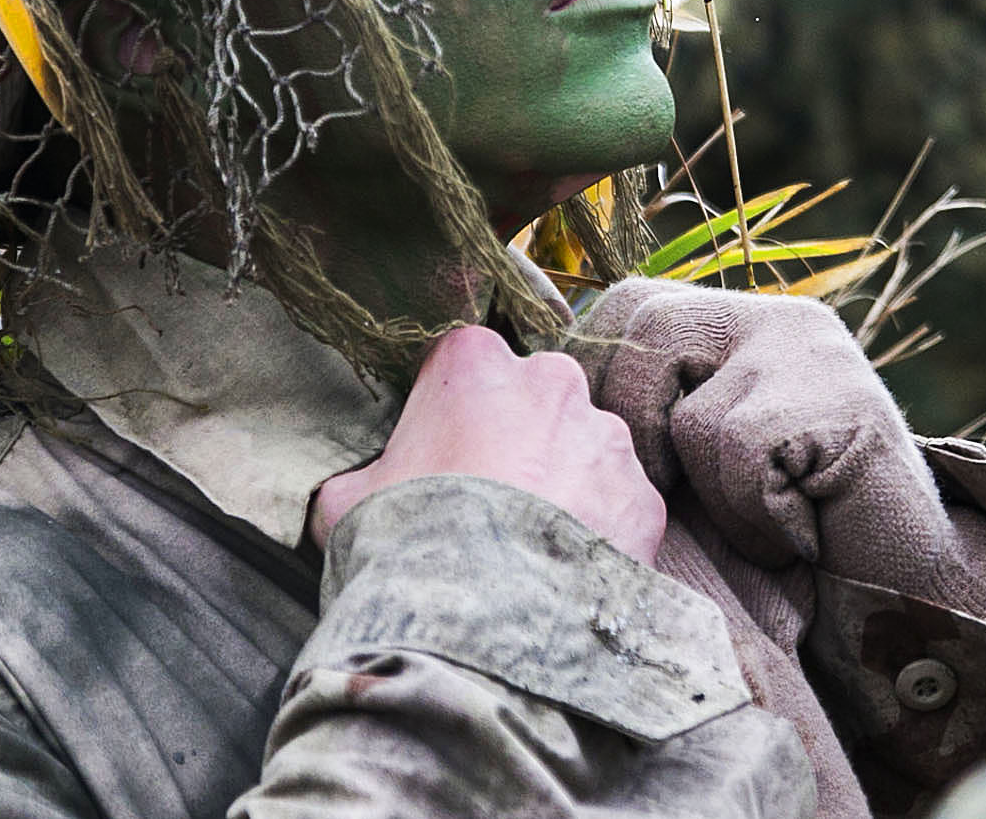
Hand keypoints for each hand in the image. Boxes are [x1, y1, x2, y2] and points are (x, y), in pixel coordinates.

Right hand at [309, 325, 665, 562]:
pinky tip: (563, 572)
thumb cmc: (406, 546)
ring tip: (527, 548)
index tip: (440, 456)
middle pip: (532, 398)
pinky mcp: (642, 495)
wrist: (484, 623)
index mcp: (473, 362)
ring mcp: (605, 437)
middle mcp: (550, 381)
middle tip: (486, 503)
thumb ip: (358, 476)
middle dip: (515, 438)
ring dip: (561, 484)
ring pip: (582, 449)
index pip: (461, 365)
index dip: (448, 411)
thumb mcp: (344, 502)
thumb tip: (353, 492)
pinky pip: (618, 504)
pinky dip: (597, 531)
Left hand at [572, 280, 985, 631]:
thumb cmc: (778, 531)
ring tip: (756, 517)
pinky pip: (740, 450)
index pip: (623, 303)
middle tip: (669, 494)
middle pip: (643, 329)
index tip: (594, 451)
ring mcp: (812, 350)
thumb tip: (529, 399)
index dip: (590, 376)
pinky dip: (752, 512)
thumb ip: (641, 416)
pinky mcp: (843, 398)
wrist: (900, 583)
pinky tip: (792, 531)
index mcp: (730, 321)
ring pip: (689, 410)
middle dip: (632, 427)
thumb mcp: (697, 459)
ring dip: (706, 490)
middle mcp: (772, 316)